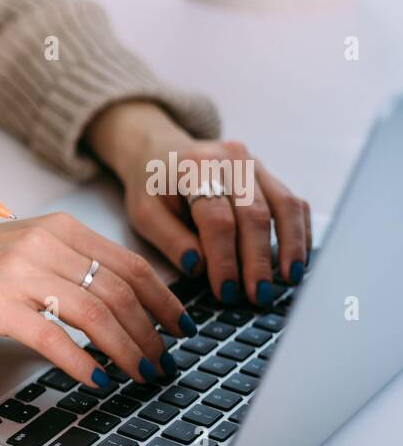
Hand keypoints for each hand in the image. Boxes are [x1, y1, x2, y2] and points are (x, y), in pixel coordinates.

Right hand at [0, 214, 194, 386]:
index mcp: (55, 228)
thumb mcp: (19, 249)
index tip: (180, 325)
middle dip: (151, 331)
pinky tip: (96, 379)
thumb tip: (118, 300)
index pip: (129, 263)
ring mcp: (18, 273)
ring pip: (95, 314)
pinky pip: (54, 338)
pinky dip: (83, 363)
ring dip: (126, 350)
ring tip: (139, 373)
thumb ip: (65, 264)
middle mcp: (42, 244)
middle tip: (164, 359)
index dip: (163, 299)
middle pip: (120, 291)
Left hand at [87, 102, 311, 305]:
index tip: (226, 291)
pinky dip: (299, 233)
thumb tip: (198, 267)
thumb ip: (171, 240)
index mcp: (194, 168)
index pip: (216, 218)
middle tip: (259, 295)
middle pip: (254, 214)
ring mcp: (254, 163)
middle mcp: (230, 159)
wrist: (160, 150)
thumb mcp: (145, 213)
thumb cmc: (152, 186)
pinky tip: (297, 260)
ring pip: (284, 206)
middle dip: (258, 260)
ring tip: (289, 280)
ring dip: (290, 247)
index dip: (224, 258)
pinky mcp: (268, 173)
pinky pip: (293, 203)